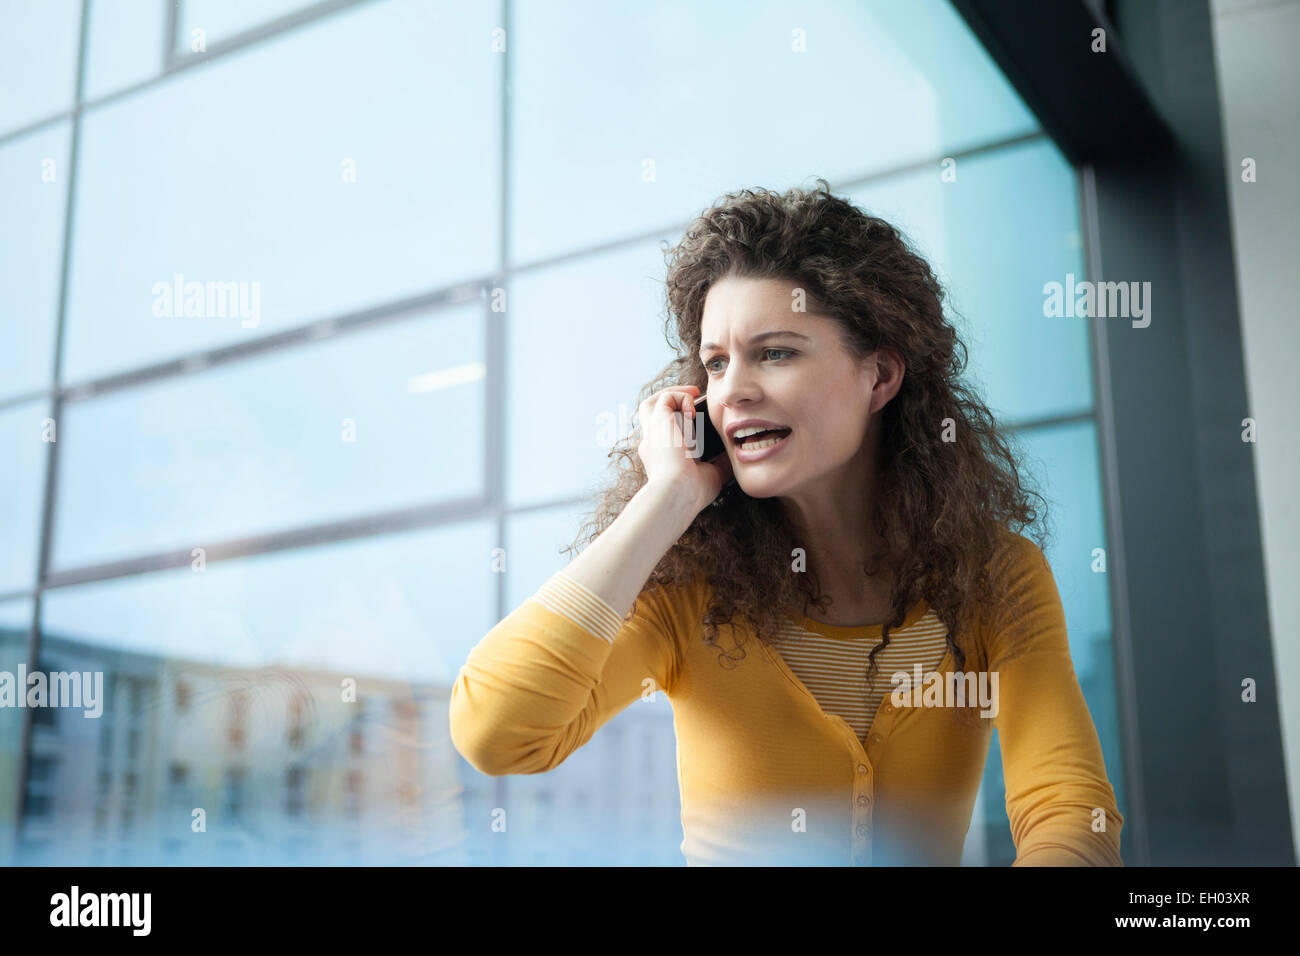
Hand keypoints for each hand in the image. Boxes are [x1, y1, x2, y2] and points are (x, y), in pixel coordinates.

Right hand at [636, 385, 733, 512]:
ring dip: (673, 395)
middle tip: (691, 405)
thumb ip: (718, 462)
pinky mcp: (658, 422)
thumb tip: (730, 454)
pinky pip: (666, 398)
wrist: (678, 493)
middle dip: (670, 405)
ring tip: (693, 395)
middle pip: (651, 417)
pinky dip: (681, 396)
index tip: (696, 423)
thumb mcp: (710, 475)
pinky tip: (694, 407)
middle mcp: (653, 444)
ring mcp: (653, 433)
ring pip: (651, 404)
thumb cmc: (692, 492)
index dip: (677, 425)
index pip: (663, 435)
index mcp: (662, 458)